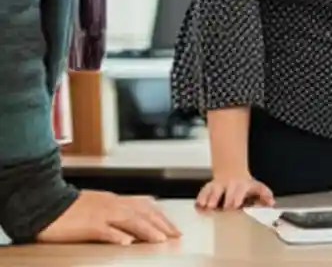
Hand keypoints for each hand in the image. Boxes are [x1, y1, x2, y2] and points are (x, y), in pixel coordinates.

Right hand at [37, 190, 180, 245]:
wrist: (43, 202)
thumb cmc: (68, 208)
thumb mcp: (97, 206)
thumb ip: (115, 213)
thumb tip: (131, 227)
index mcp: (114, 200)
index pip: (145, 207)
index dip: (161, 218)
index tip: (173, 228)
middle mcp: (111, 205)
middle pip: (142, 213)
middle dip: (161, 225)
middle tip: (175, 236)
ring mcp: (100, 214)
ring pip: (129, 221)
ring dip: (147, 230)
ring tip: (160, 240)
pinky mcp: (87, 225)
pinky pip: (105, 230)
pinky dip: (117, 236)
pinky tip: (127, 243)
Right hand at [196, 172, 274, 210]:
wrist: (232, 172)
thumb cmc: (245, 185)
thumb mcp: (257, 188)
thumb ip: (265, 195)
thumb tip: (271, 202)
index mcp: (241, 185)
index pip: (238, 192)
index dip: (236, 198)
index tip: (235, 205)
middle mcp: (228, 185)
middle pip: (225, 191)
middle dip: (222, 201)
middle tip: (221, 209)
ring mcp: (217, 186)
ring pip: (212, 191)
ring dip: (210, 199)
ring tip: (207, 207)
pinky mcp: (208, 188)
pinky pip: (203, 192)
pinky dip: (200, 198)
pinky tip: (199, 206)